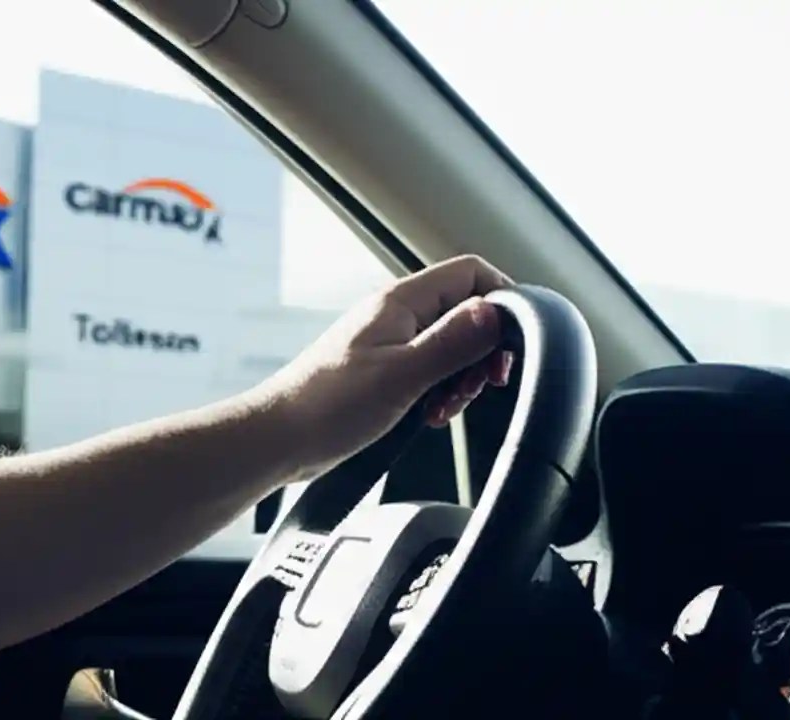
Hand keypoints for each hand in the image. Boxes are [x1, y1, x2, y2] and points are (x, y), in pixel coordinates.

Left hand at [260, 255, 514, 476]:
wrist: (280, 438)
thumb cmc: (328, 406)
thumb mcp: (402, 376)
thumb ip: (452, 342)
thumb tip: (496, 311)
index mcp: (401, 301)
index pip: (471, 273)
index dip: (501, 302)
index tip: (509, 347)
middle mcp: (397, 314)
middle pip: (467, 311)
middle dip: (483, 350)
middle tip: (478, 387)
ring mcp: (390, 341)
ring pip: (451, 344)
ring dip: (461, 377)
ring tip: (444, 407)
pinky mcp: (384, 369)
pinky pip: (430, 369)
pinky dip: (440, 391)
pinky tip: (429, 414)